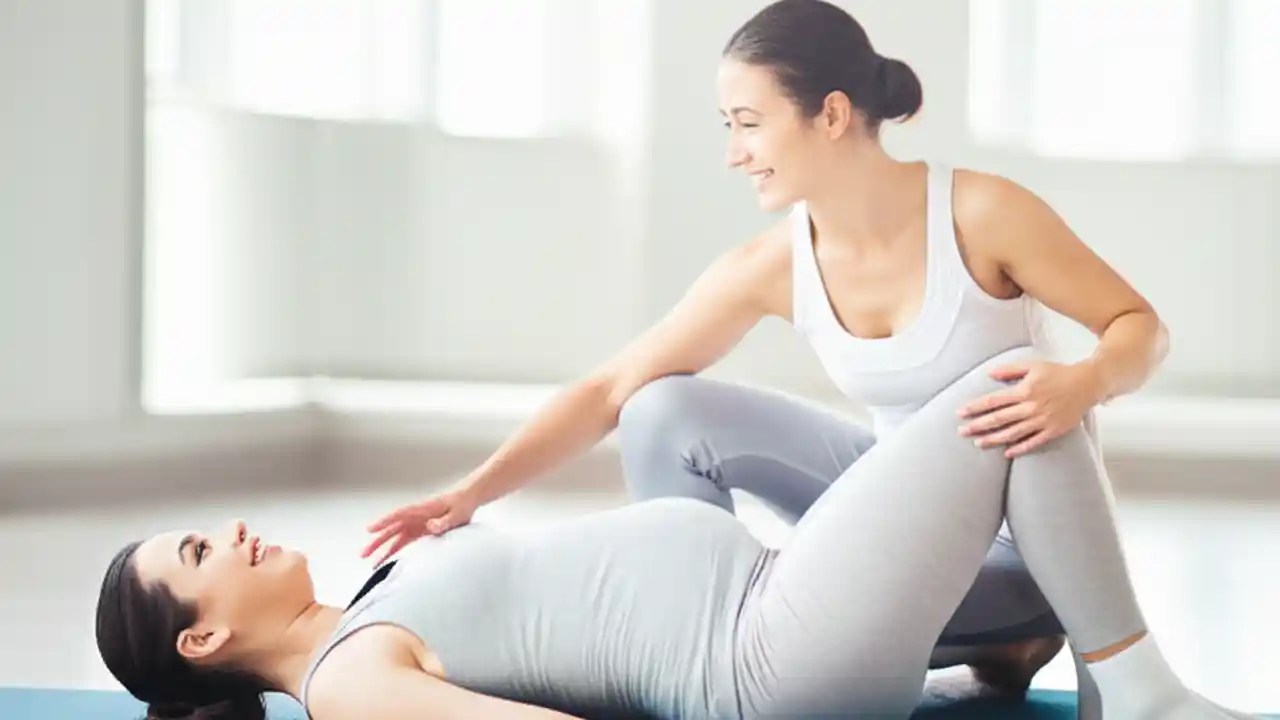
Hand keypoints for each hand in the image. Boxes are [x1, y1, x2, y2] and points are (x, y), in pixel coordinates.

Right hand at [361, 486, 478, 565]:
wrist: (468, 499)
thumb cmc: (462, 504)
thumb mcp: (457, 514)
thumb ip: (444, 521)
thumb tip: (430, 526)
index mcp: (422, 509)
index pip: (399, 515)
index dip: (384, 522)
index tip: (370, 529)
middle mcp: (416, 517)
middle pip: (392, 529)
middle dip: (377, 541)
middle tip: (363, 553)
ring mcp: (417, 524)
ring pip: (396, 538)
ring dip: (383, 549)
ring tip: (371, 563)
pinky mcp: (421, 531)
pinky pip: (406, 542)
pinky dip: (396, 551)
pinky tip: (388, 562)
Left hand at [957, 360, 1102, 457]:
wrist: (1086, 385)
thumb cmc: (1057, 373)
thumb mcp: (1033, 365)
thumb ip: (1010, 369)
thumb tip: (989, 373)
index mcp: (1024, 391)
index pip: (993, 401)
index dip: (975, 407)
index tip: (960, 413)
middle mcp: (1030, 407)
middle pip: (998, 419)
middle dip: (977, 425)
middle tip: (961, 431)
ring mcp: (1042, 421)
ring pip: (1012, 433)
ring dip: (994, 439)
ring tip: (978, 443)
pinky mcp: (1053, 431)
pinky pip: (1033, 442)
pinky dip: (1020, 448)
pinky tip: (1007, 453)